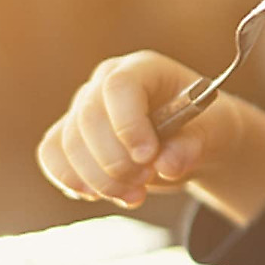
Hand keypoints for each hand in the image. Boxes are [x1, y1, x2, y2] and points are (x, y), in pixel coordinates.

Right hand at [36, 51, 239, 209]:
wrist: (193, 143)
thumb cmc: (203, 129)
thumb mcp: (211, 134)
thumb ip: (191, 147)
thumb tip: (168, 164)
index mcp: (144, 69)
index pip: (119, 87)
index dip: (127, 124)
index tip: (148, 158)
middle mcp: (106, 82)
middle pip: (88, 117)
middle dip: (114, 160)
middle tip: (144, 182)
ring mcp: (84, 107)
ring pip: (67, 142)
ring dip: (98, 179)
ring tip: (134, 195)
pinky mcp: (70, 135)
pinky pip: (53, 156)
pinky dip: (72, 180)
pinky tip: (100, 194)